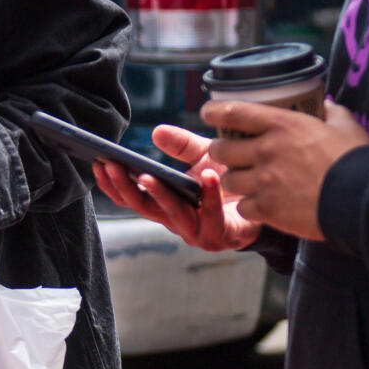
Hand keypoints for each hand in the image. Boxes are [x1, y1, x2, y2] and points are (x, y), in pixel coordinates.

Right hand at [93, 124, 262, 251]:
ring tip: (148, 174)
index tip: (100, 162)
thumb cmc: (232, 181)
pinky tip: (209, 176)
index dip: (114, 183)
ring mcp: (197, 233)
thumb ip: (182, 145)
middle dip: (125, 187)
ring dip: (159, 195)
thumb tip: (157, 131)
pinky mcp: (222, 237)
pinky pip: (211, 218)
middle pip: (143, 208)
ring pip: (171, 216)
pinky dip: (209, 196)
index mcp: (166, 205)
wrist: (268, 201)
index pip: (132, 197)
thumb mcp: (204, 156)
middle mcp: (177, 222)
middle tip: (113, 166)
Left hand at [198, 100, 368, 240]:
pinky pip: (243, 207)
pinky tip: (261, 206)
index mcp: (282, 125)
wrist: (362, 199)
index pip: (234, 112)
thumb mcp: (346, 126)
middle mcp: (266, 150)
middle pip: (221, 149)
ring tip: (245, 183)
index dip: (214, 112)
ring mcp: (264, 181)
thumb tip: (328, 104)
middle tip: (230, 156)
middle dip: (221, 153)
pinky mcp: (267, 209)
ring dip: (233, 181)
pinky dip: (249, 207)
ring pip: (227, 180)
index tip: (208, 113)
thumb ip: (333, 113)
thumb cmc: (356, 160)